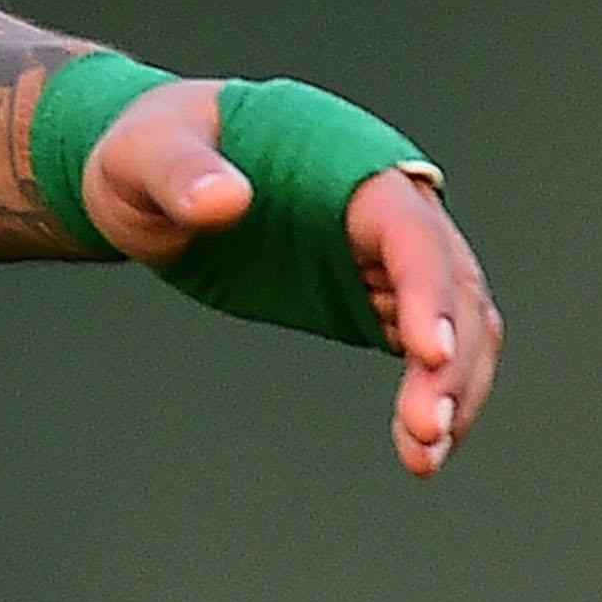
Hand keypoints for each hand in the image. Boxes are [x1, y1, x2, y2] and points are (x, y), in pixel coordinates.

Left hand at [83, 78, 502, 476]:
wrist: (149, 171)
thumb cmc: (153, 145)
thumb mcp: (148, 152)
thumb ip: (184, 174)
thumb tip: (226, 200)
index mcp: (353, 166)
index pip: (410, 232)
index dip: (427, 291)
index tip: (427, 353)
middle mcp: (388, 209)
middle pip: (451, 287)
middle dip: (452, 359)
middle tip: (425, 431)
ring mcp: (381, 256)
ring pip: (453, 324)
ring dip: (453, 389)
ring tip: (424, 457)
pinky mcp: (366, 296)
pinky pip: (421, 347)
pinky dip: (430, 394)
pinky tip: (418, 447)